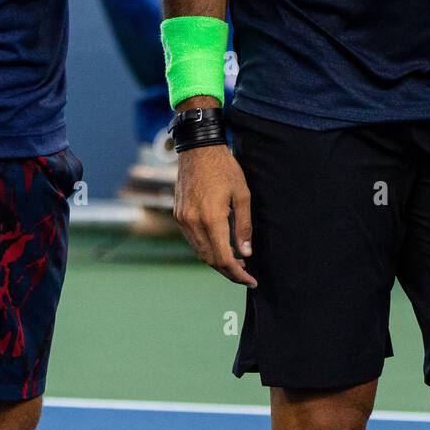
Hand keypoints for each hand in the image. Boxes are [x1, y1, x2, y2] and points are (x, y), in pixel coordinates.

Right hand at [173, 144, 256, 286]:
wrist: (198, 149)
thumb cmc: (224, 168)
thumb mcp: (242, 194)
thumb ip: (244, 226)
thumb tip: (246, 253)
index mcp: (211, 218)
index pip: (224, 258)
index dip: (237, 274)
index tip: (251, 280)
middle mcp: (193, 222)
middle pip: (210, 259)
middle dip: (228, 271)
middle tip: (246, 273)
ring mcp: (183, 219)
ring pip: (199, 252)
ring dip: (216, 261)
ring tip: (235, 261)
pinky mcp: (178, 214)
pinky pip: (192, 240)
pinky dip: (206, 248)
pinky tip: (219, 245)